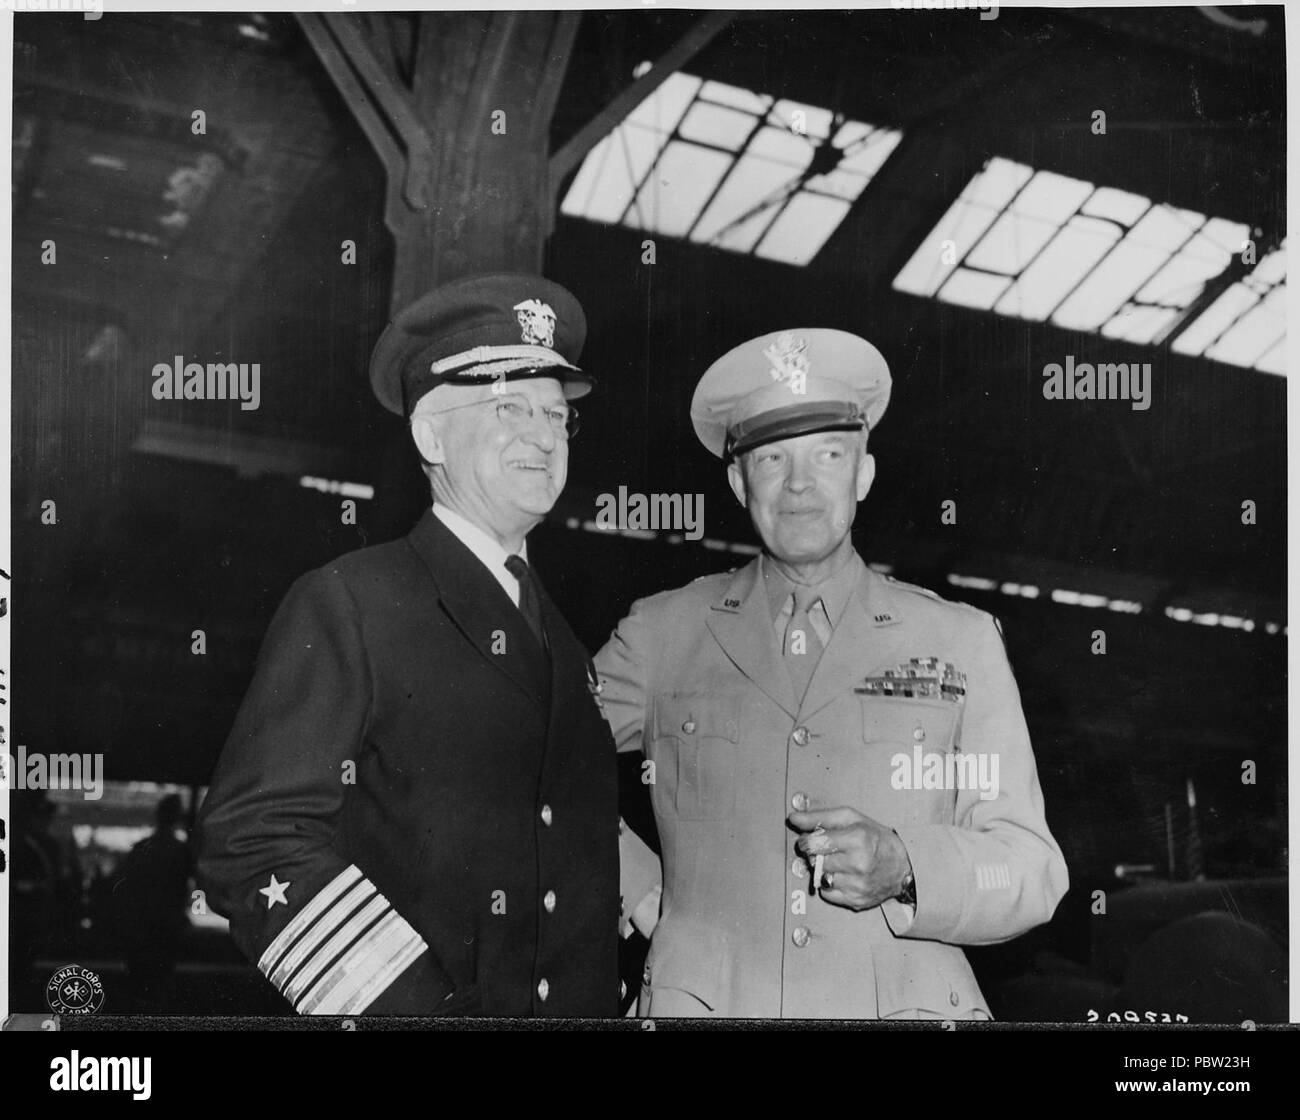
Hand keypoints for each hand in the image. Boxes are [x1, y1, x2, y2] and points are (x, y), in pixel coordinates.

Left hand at [788, 806, 912, 911]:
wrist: (903, 867)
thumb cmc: (876, 838)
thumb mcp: (852, 819)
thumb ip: (821, 817)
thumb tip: (793, 818)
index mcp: (858, 839)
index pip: (815, 843)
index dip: (806, 840)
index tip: (808, 840)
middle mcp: (858, 864)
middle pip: (815, 860)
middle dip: (815, 854)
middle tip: (824, 850)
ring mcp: (857, 885)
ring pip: (820, 877)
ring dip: (823, 869)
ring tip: (837, 862)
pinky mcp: (856, 900)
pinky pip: (826, 893)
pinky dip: (829, 884)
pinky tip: (842, 875)